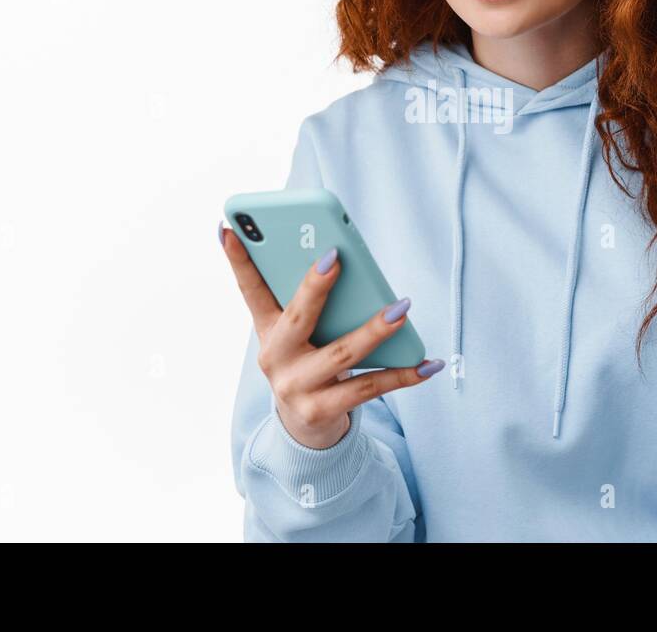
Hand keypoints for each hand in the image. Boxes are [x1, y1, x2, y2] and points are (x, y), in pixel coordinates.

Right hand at [221, 227, 442, 448]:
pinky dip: (402, 375)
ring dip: (374, 329)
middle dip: (315, 287)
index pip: (249, 289)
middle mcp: (275, 357)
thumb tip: (336, 260)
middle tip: (334, 257)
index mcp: (267, 330)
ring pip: (342, 353)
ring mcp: (297, 387)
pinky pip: (369, 387)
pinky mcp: (323, 411)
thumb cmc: (308, 363)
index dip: (237, 260)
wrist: (304, 428)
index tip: (228, 227)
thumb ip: (311, 303)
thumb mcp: (298, 335)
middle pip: (297, 316)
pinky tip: (428, 364)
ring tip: (401, 309)